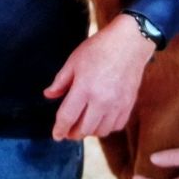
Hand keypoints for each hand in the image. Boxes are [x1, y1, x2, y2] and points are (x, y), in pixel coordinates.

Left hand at [44, 13, 154, 139]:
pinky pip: (116, 126)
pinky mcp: (129, 104)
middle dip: (73, 133)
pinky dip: (106, 127)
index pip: (67, 117)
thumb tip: (48, 95)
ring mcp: (117, 104)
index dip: (59, 129)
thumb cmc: (99, 48)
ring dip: (90, 131)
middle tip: (68, 131)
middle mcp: (101, 100)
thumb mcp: (74, 61)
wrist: (129, 42)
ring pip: (101, 131)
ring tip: (84, 124)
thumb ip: (60, 81)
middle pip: (84, 129)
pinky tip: (101, 119)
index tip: (56, 136)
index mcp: (84, 88)